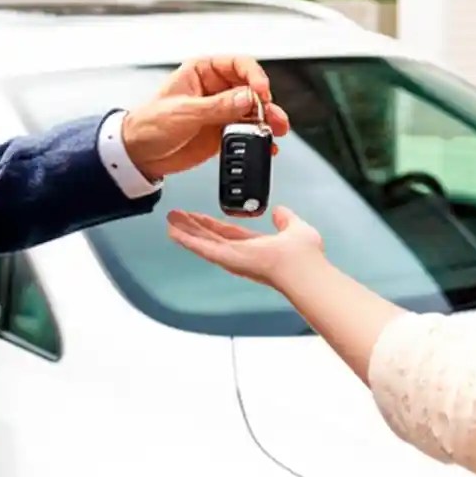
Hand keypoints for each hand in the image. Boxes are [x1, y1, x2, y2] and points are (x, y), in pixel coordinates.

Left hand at [121, 56, 289, 179]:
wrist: (138, 155)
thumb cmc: (148, 124)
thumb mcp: (183, 113)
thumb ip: (217, 106)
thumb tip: (247, 98)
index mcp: (202, 71)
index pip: (238, 64)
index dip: (254, 76)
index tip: (261, 92)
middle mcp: (215, 88)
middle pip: (251, 88)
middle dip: (265, 102)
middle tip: (271, 116)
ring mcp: (220, 111)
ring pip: (253, 111)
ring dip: (266, 121)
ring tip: (274, 131)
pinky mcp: (222, 132)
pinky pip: (247, 132)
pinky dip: (258, 138)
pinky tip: (264, 145)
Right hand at [166, 206, 324, 288]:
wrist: (304, 267)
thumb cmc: (305, 255)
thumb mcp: (295, 227)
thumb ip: (285, 218)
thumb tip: (279, 210)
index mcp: (257, 246)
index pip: (230, 233)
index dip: (214, 225)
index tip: (201, 218)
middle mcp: (242, 253)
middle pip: (212, 237)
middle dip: (194, 226)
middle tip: (177, 217)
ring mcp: (233, 257)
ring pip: (204, 242)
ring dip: (186, 231)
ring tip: (170, 221)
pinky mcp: (227, 259)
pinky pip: (203, 248)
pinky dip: (187, 240)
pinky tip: (174, 233)